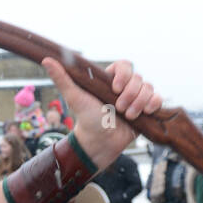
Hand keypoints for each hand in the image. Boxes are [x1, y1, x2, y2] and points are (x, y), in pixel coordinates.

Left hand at [42, 57, 160, 171]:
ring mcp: (136, 97)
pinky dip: (153, 104)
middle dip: (130, 94)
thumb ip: (62, 78)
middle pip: (138, 78)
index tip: (115, 88)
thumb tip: (46, 60)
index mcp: (109, 79)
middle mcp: (124, 86)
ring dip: (139, 102)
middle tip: (118, 108)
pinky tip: (144, 113)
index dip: (123, 75)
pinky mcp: (146, 108)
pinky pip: (157, 98)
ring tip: (128, 115)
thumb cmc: (86, 119)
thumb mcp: (74, 97)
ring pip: (148, 88)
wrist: (100, 142)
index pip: (124, 65)